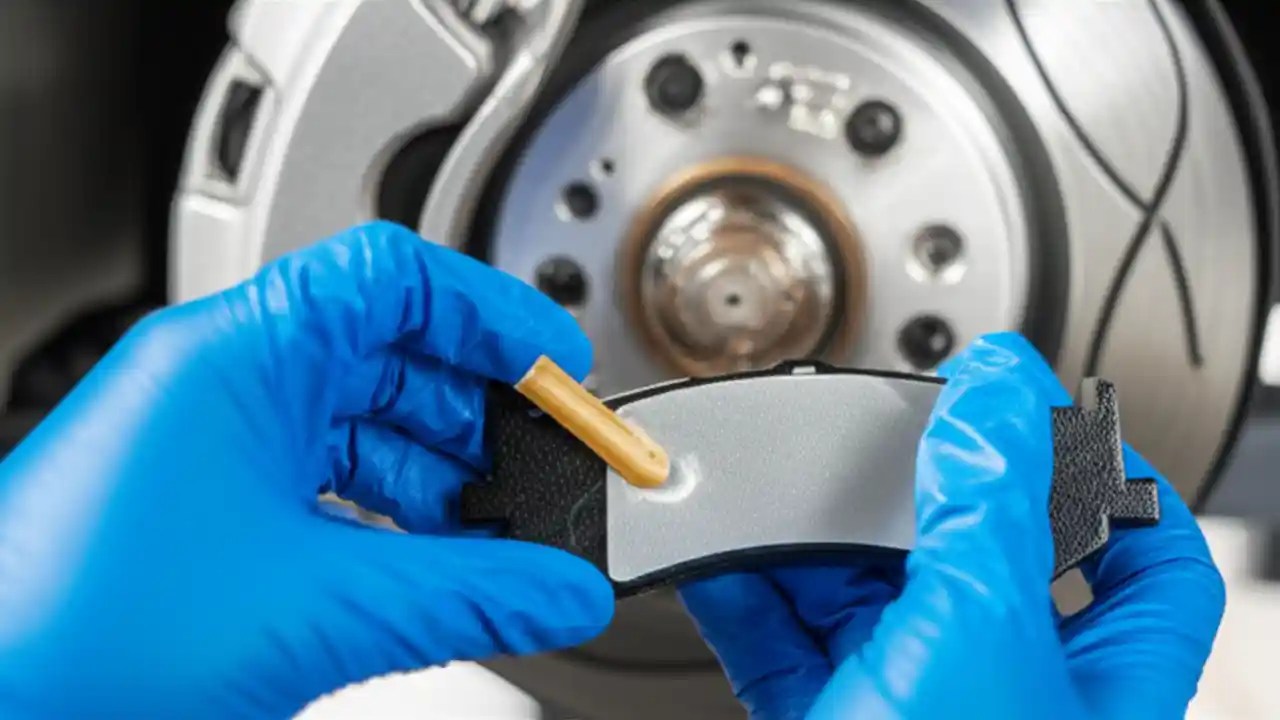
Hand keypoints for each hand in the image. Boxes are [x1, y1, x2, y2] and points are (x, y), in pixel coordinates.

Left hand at [0, 222, 612, 718]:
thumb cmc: (77, 643)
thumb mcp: (315, 609)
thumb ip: (467, 595)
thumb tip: (562, 592)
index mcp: (238, 355)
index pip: (394, 277)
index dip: (490, 313)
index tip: (557, 367)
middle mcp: (217, 379)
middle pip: (385, 349)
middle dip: (475, 411)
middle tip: (540, 466)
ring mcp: (203, 439)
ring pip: (354, 420)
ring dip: (434, 472)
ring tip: (492, 535)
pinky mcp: (198, 500)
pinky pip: (318, 476)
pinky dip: (384, 511)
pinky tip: (424, 563)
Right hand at [679, 333, 1224, 719]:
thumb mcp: (976, 636)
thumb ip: (990, 502)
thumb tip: (1004, 387)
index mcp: (1097, 682)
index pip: (1149, 558)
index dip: (1113, 476)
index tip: (1049, 415)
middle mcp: (1012, 696)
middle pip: (983, 559)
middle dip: (918, 499)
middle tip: (877, 445)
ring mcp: (915, 713)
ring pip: (873, 600)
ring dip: (817, 544)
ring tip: (777, 498)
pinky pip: (794, 648)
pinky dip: (757, 600)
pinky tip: (726, 567)